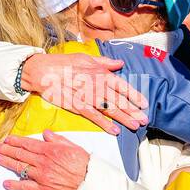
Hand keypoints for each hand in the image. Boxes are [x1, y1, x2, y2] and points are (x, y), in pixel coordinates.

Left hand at [0, 130, 89, 189]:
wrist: (89, 184)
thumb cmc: (84, 165)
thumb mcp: (72, 147)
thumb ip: (57, 139)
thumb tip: (46, 134)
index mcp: (49, 150)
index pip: (27, 144)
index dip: (14, 141)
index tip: (6, 139)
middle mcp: (42, 162)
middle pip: (19, 155)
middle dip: (6, 150)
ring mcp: (41, 176)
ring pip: (19, 168)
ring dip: (6, 163)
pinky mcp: (43, 189)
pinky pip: (25, 186)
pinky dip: (14, 185)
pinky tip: (6, 183)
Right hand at [20, 53, 147, 134]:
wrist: (44, 71)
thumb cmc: (64, 63)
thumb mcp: (87, 58)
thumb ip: (105, 62)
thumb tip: (120, 63)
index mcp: (101, 73)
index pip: (122, 85)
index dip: (135, 95)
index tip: (144, 103)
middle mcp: (97, 85)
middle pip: (119, 100)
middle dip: (133, 111)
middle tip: (145, 120)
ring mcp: (88, 96)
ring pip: (110, 109)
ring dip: (124, 118)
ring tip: (136, 126)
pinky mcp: (77, 106)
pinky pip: (95, 117)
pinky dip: (105, 124)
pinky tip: (115, 131)